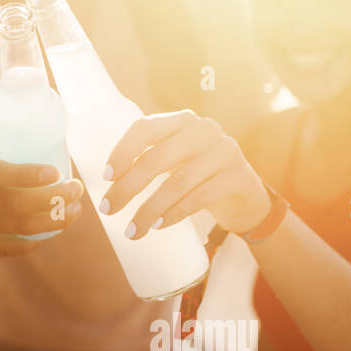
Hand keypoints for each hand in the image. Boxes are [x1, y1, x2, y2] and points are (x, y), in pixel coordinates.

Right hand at [0, 161, 83, 256]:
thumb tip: (12, 125)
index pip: (6, 174)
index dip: (31, 175)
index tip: (55, 173)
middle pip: (21, 202)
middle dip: (55, 196)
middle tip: (77, 188)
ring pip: (23, 226)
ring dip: (55, 220)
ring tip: (75, 210)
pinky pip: (8, 248)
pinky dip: (28, 244)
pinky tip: (42, 237)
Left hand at [101, 109, 269, 237]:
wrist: (245, 195)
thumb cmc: (198, 176)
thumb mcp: (174, 160)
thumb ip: (147, 160)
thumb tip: (109, 182)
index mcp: (182, 120)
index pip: (145, 127)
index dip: (122, 151)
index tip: (106, 177)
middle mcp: (205, 130)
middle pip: (158, 158)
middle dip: (128, 187)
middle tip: (108, 209)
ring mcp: (226, 151)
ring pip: (177, 182)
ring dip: (149, 209)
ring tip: (133, 230)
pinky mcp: (239, 176)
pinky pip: (199, 198)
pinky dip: (175, 214)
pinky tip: (158, 225)